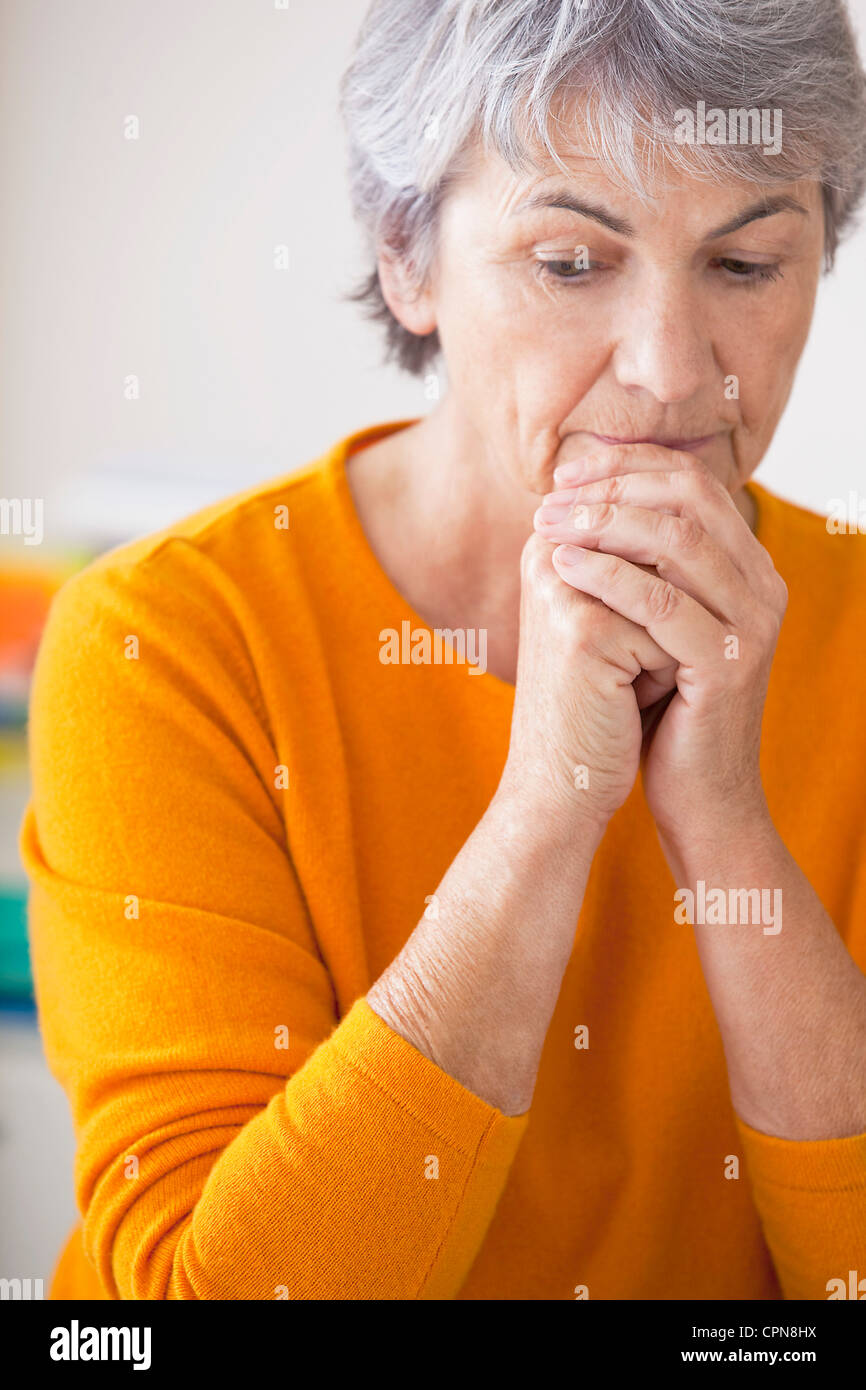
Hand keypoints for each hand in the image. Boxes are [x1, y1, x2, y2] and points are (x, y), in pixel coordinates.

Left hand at [533, 443, 787, 846]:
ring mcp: (752, 624)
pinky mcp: (729, 664)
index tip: (564, 472)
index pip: (691, 481)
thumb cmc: (661, 707)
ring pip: (678, 541)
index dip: (626, 465)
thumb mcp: (648, 623)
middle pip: (689, 497)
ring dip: (602, 521)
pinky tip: (562, 565)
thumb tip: (576, 496)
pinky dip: (608, 577)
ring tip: (546, 523)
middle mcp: (761, 586)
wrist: (697, 795)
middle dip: (612, 485)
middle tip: (551, 493)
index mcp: (746, 566)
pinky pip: (663, 604)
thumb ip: (635, 563)